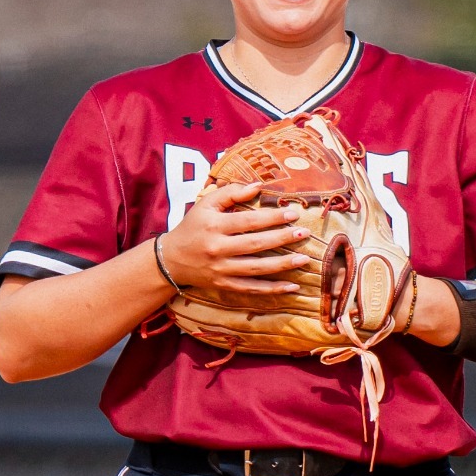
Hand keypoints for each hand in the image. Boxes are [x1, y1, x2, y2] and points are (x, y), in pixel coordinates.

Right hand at [157, 181, 310, 300]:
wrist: (171, 259)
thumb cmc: (193, 226)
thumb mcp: (206, 204)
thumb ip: (231, 192)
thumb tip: (259, 186)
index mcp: (214, 226)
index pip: (248, 221)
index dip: (272, 218)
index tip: (293, 214)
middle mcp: (218, 248)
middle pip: (255, 245)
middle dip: (282, 239)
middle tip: (304, 234)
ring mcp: (221, 269)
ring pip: (256, 269)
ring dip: (282, 265)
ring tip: (304, 259)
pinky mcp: (224, 285)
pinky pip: (252, 289)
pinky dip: (272, 289)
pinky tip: (292, 287)